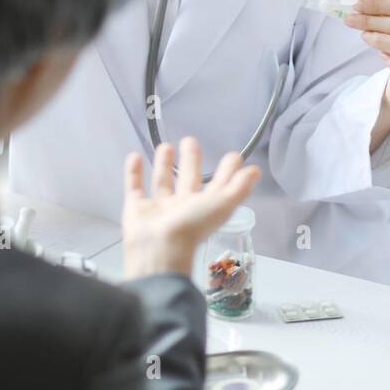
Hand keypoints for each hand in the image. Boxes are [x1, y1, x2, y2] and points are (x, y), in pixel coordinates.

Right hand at [120, 136, 260, 279]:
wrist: (159, 249)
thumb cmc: (192, 227)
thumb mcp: (222, 204)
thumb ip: (239, 187)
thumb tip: (256, 171)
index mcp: (205, 207)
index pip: (219, 186)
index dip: (227, 172)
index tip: (232, 155)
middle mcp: (183, 208)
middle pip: (188, 180)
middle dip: (191, 161)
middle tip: (190, 140)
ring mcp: (159, 209)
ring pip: (162, 183)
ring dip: (164, 165)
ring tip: (165, 146)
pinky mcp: (136, 209)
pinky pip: (134, 188)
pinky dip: (133, 173)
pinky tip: (135, 156)